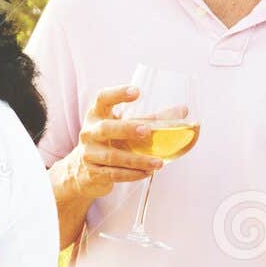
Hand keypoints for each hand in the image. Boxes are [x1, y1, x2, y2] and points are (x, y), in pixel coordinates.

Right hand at [56, 84, 164, 203]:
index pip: (103, 99)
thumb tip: (183, 110)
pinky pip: (113, 174)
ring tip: (158, 163)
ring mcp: (89, 153)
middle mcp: (90, 132)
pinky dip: (132, 174)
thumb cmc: (109, 142)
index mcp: (97, 115)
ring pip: (112, 156)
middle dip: (127, 129)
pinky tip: (147, 173)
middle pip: (105, 128)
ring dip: (137, 160)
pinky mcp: (93, 173)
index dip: (117, 94)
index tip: (137, 92)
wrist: (83, 171)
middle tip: (147, 131)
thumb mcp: (123, 126)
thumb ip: (151, 119)